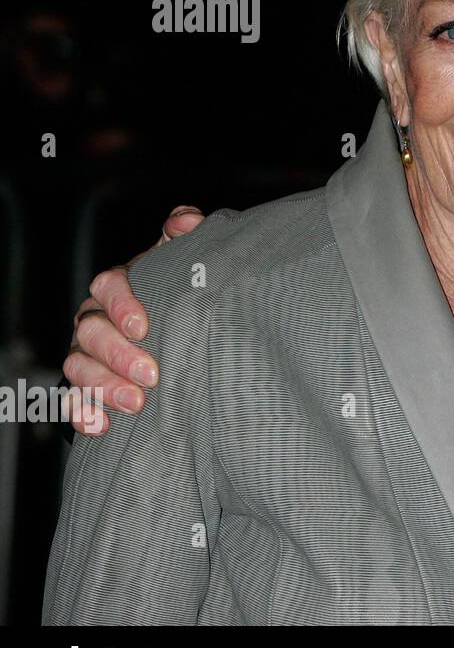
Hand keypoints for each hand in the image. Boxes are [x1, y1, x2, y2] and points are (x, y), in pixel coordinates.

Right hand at [62, 205, 204, 434]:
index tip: (145, 326)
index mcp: (119, 286)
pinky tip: (102, 427)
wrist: (175, 332)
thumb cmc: (177, 292)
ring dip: (104, 386)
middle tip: (152, 374)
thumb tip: (185, 220)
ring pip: (79, 366)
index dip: (122, 305)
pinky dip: (84, 413)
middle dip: (119, 355)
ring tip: (137, 404)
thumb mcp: (184, 262)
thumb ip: (187, 236)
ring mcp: (87, 352)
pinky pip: (72, 400)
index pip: (109, 285)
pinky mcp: (86, 385)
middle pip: (90, 331)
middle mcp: (96, 317)